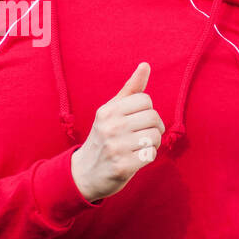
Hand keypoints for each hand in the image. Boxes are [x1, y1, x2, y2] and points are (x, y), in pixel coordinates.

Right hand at [70, 62, 165, 202]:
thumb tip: (145, 65)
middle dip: (154, 127)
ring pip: (154, 137)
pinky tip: (136, 158)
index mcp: (108, 111)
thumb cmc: (103, 137)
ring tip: (139, 146)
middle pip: (153, 117)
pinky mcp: (122, 166)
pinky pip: (151, 155)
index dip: (147, 111)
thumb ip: (131, 89)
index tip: (138, 120)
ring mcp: (116, 147)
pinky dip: (148, 157)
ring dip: (152, 144)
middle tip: (142, 135)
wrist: (84, 173)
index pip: (146, 100)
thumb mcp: (111, 111)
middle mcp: (110, 127)